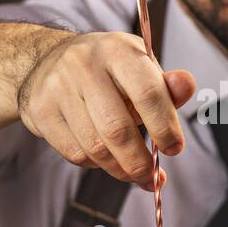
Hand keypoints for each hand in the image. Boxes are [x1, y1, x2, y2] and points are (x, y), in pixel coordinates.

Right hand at [18, 31, 195, 188]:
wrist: (46, 62)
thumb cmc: (107, 71)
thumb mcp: (138, 68)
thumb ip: (166, 85)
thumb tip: (187, 85)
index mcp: (117, 49)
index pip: (147, 92)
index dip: (164, 127)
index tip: (174, 149)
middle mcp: (84, 64)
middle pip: (117, 128)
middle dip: (139, 161)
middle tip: (153, 176)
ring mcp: (58, 87)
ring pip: (95, 147)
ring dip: (120, 169)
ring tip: (134, 174)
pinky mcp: (40, 111)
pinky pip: (75, 152)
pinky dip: (96, 164)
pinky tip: (105, 159)